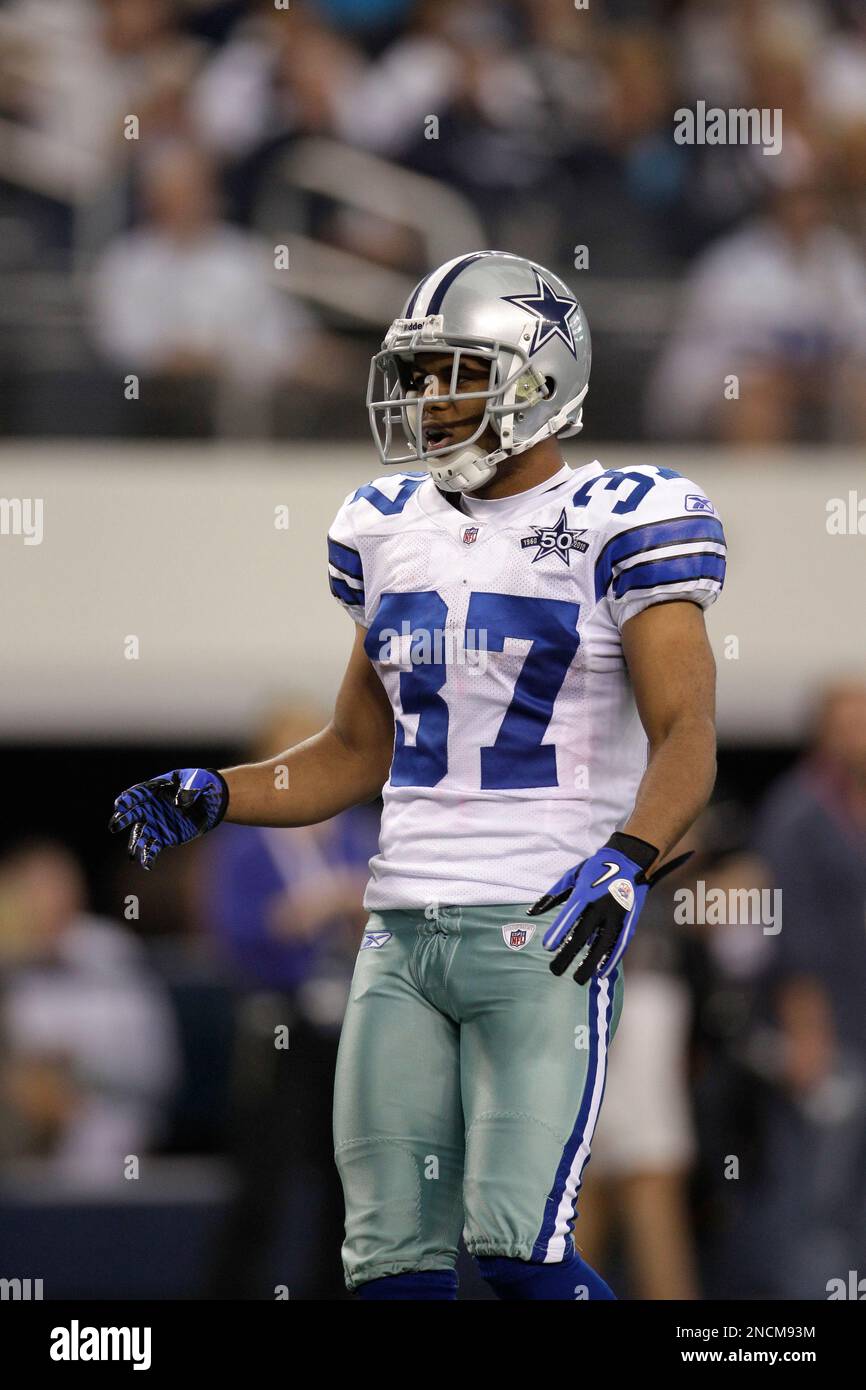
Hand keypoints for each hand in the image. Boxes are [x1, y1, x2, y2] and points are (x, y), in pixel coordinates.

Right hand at [109, 768, 227, 869]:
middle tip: (114, 826)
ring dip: (135, 843)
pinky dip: (149, 856)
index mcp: (154, 789)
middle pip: (133, 813)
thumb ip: (188, 790)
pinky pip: (153, 847)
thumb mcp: (197, 781)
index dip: (128, 798)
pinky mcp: (164, 837)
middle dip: (123, 819)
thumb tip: (179, 804)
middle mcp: (150, 807)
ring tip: (132, 853)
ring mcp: (155, 823)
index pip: (137, 793)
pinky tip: (147, 865)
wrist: (211, 800)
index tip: (120, 804)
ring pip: (141, 834)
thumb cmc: (200, 784)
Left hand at [528, 834, 689, 984]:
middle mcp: (600, 904)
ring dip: (590, 962)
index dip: (559, 930)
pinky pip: (620, 942)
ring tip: (578, 979)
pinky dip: (612, 958)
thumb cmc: (595, 868)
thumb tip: (531, 912)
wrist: (631, 859)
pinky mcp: (629, 919)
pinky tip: (602, 972)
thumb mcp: (572, 876)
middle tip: (555, 971)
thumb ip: (552, 896)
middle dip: (569, 953)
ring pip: (602, 942)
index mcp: (584, 892)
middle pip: (583, 933)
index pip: (569, 914)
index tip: (548, 947)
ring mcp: (617, 913)